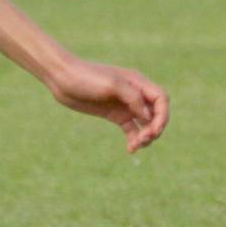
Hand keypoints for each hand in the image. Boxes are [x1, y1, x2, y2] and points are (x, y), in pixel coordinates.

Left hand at [48, 55, 168, 153]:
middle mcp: (134, 94)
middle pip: (156, 113)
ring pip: (145, 124)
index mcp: (137, 82)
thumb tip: (148, 116)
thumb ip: (133, 98)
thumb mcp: (111, 84)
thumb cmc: (86, 77)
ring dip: (146, 136)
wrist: (62, 79)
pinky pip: (131, 129)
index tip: (153, 129)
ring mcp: (124, 105)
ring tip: (137, 145)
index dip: (163, 115)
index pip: (161, 99)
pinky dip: (134, 139)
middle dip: (155, 127)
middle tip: (145, 139)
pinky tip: (130, 149)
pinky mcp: (114, 115)